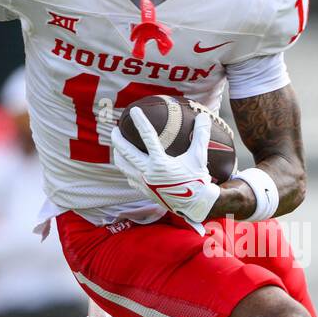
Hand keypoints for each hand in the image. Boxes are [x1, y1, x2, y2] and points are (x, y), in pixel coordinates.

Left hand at [110, 107, 219, 232]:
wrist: (195, 206)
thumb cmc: (197, 180)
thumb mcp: (199, 157)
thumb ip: (200, 136)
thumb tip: (202, 116)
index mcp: (160, 163)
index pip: (148, 137)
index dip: (140, 121)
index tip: (134, 110)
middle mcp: (148, 173)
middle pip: (126, 152)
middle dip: (117, 139)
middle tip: (115, 129)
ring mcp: (144, 184)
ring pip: (123, 166)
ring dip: (118, 155)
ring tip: (117, 147)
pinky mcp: (144, 192)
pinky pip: (129, 178)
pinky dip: (126, 169)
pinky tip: (128, 166)